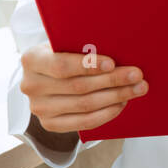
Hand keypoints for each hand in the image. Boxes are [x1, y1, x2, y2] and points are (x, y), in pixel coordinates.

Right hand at [20, 43, 147, 134]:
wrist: (46, 75)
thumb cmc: (63, 52)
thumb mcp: (65, 42)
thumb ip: (81, 45)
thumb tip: (119, 49)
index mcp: (31, 59)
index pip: (61, 65)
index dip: (88, 66)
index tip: (113, 63)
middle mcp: (30, 85)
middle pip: (78, 86)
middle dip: (112, 80)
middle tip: (137, 75)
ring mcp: (39, 108)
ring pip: (84, 105)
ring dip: (116, 96)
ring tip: (137, 88)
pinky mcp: (50, 124)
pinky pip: (84, 122)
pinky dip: (106, 112)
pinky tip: (122, 103)